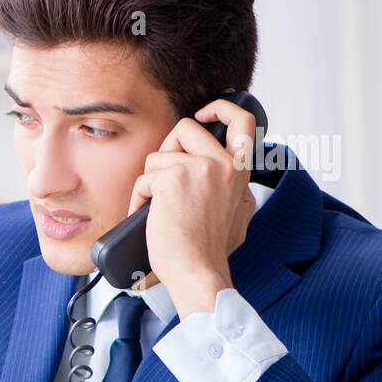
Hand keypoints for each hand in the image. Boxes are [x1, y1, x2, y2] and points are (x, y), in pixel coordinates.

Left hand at [127, 97, 258, 318]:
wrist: (198, 273)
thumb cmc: (211, 252)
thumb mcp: (239, 215)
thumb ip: (237, 191)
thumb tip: (235, 184)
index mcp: (240, 171)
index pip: (243, 121)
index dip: (221, 108)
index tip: (204, 112)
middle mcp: (224, 164)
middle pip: (186, 127)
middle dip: (167, 149)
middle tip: (162, 176)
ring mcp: (199, 168)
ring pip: (159, 154)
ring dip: (150, 180)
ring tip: (156, 207)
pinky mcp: (172, 179)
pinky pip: (144, 178)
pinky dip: (138, 198)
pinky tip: (146, 216)